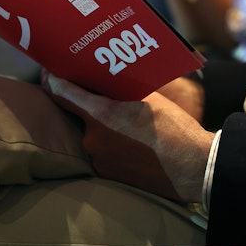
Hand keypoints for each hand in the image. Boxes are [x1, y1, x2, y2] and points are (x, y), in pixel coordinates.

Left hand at [42, 73, 213, 202]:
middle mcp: (93, 139)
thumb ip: (120, 89)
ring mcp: (98, 159)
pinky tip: (131, 142)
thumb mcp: (149, 98)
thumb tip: (103, 80)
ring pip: (91, 134)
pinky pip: (101, 152)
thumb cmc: (176, 129)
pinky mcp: (107, 174)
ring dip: (101, 126)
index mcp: (102, 115)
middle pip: (79, 114)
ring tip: (126, 123)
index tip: (50, 71)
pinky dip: (110, 144)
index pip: (62, 92)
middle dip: (88, 104)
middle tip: (102, 94)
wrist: (194, 169)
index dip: (54, 79)